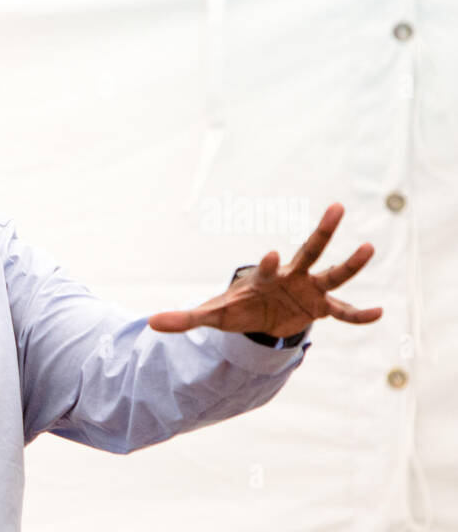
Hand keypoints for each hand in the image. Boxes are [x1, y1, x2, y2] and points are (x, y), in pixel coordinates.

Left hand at [147, 204, 382, 336]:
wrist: (258, 316)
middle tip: (336, 207)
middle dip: (322, 232)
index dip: (267, 264)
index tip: (270, 254)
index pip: (266, 268)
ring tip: (369, 247)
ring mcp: (309, 290)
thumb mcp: (212, 316)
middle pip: (309, 251)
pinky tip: (381, 314)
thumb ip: (184, 319)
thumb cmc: (237, 309)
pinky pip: (343, 312)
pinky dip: (359, 315)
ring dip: (352, 264)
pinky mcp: (320, 308)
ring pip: (334, 274)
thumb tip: (150, 323)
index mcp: (264, 277)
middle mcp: (291, 276)